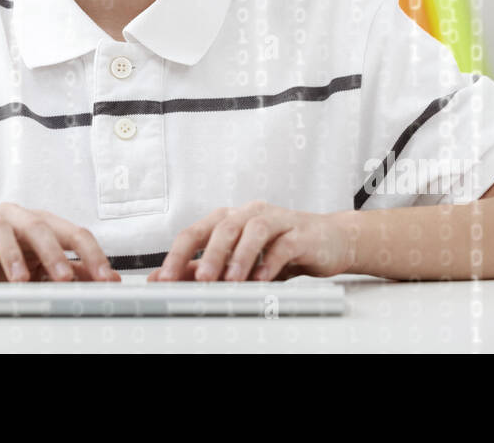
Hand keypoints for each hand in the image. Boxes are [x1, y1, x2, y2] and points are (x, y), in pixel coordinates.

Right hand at [0, 202, 121, 281]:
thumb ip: (60, 269)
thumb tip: (97, 281)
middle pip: (39, 227)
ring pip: (2, 230)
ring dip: (14, 255)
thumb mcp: (28, 259)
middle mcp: (14, 215)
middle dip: (55, 253)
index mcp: (37, 221)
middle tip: (65, 279)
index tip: (106, 278)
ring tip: (21, 280)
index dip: (91, 254)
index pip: (72, 232)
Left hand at [147, 201, 357, 281]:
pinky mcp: (301, 233)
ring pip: (253, 230)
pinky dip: (271, 262)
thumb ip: (204, 269)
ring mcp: (277, 220)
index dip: (177, 255)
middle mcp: (250, 213)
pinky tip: (262, 278)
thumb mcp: (238, 262)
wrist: (329, 241)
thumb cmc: (279, 250)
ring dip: (240, 256)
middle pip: (223, 227)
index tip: (164, 280)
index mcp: (229, 219)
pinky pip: (284, 244)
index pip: (195, 232)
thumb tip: (163, 280)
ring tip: (231, 280)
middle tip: (200, 279)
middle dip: (209, 255)